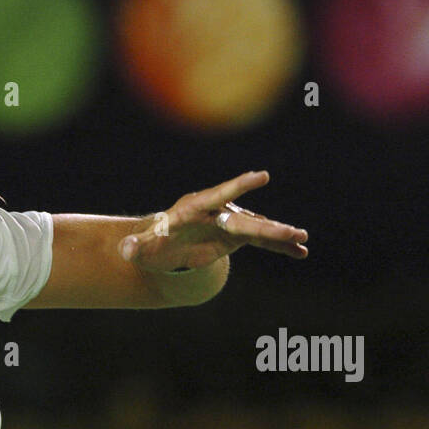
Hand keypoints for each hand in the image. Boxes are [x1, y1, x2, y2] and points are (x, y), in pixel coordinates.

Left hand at [119, 170, 307, 272]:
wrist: (163, 244)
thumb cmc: (151, 243)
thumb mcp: (141, 248)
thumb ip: (135, 247)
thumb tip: (126, 250)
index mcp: (195, 208)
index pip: (218, 195)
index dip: (239, 186)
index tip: (262, 176)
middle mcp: (218, 211)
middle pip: (245, 218)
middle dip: (268, 226)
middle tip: (291, 231)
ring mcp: (231, 222)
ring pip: (259, 228)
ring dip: (280, 235)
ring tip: (303, 241)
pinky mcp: (237, 236)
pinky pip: (262, 241)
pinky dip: (280, 246)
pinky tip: (300, 253)